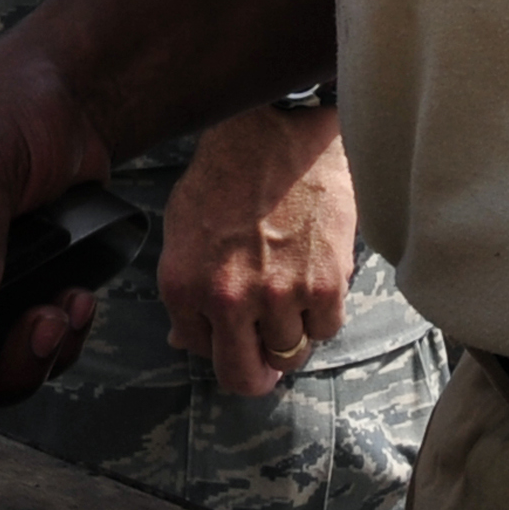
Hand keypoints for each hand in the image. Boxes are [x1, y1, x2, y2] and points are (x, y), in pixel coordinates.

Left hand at [157, 105, 355, 398]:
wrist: (277, 132)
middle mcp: (228, 299)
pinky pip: (326, 330)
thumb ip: (185, 292)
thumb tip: (184, 339)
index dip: (218, 344)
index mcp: (183, 286)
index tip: (231, 333)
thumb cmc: (226, 174)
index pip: (201, 353)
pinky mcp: (325, 285)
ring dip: (291, 333)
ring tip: (290, 296)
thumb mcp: (181, 228)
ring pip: (290, 354)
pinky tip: (314, 279)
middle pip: (244, 377)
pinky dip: (322, 313)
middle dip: (255, 372)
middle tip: (265, 360)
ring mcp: (279, 296)